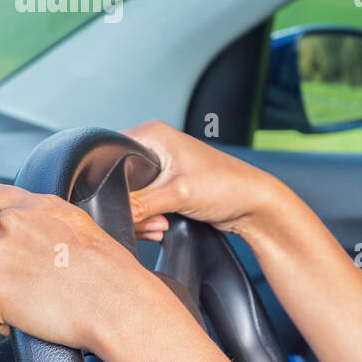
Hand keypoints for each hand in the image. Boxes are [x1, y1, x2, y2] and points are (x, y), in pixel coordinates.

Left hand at [0, 183, 170, 353]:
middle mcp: (10, 226)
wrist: (116, 303)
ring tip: (36, 304)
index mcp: (34, 207)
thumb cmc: (111, 273)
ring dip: (0, 297)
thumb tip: (31, 235)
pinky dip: (2, 322)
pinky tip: (32, 319)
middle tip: (31, 285)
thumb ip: (44, 221)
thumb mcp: (80, 226)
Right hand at [121, 119, 285, 241]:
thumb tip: (111, 213)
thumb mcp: (178, 193)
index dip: (108, 182)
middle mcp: (154, 147)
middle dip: (131, 206)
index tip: (121, 203)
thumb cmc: (227, 186)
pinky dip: (148, 220)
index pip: (108, 155)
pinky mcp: (166, 187)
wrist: (253, 206)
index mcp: (152, 134)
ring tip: (161, 224)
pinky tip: (162, 227)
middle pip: (117, 181)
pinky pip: (143, 206)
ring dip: (141, 217)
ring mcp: (160, 168)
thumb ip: (140, 204)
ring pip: (129, 197)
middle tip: (152, 218)